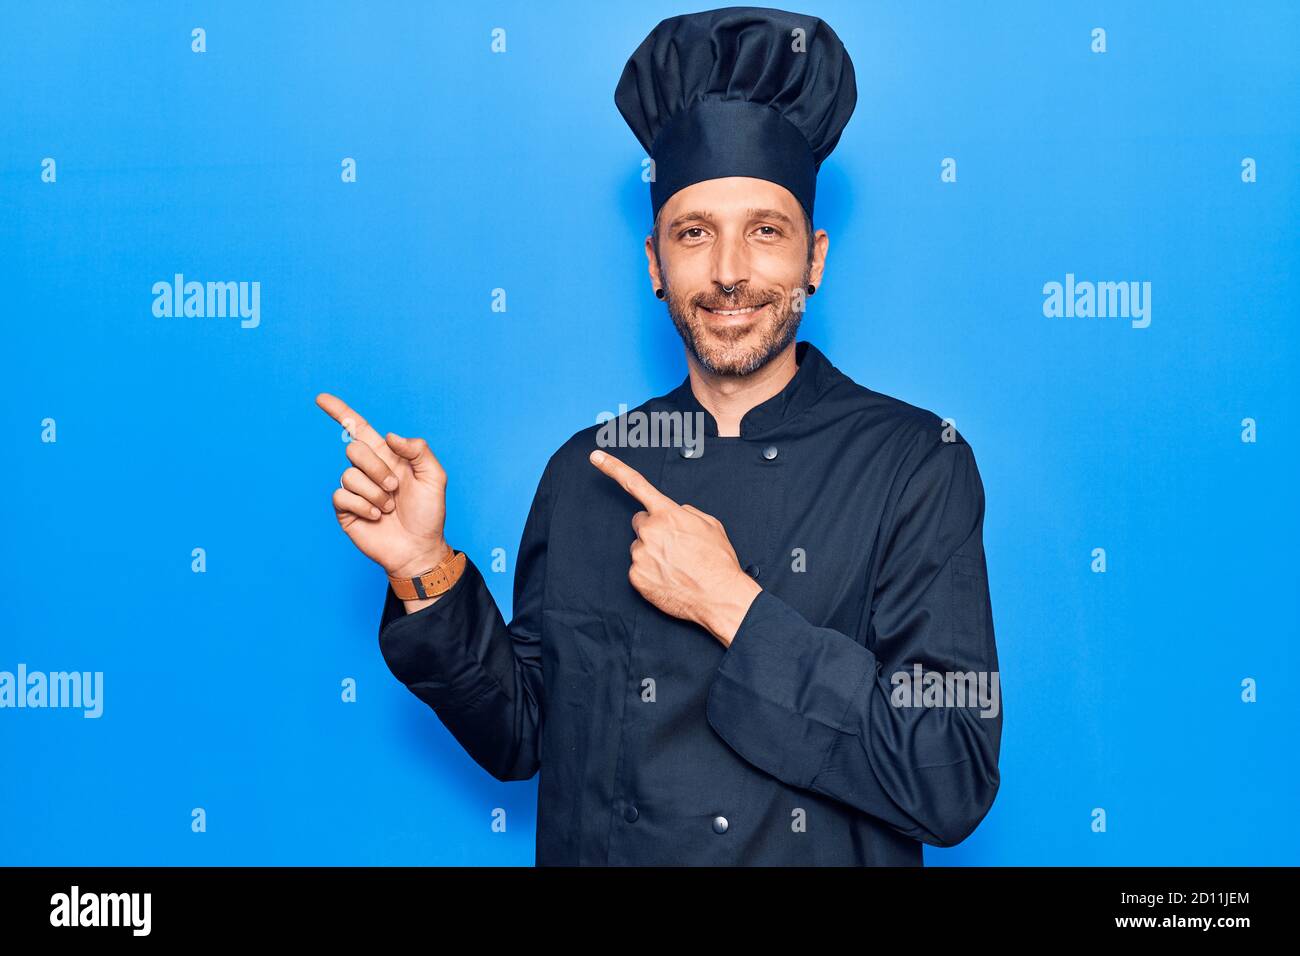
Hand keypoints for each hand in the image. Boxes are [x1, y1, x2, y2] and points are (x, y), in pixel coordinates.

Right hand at [315, 392, 450, 577]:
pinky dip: (363, 506)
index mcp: (387, 456)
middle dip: (378, 469)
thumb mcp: (435, 477)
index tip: (320, 398)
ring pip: (350, 475)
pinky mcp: (346, 510)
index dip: (339, 412)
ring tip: (388, 508)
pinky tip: (376, 516)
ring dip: (375, 493)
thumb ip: (418, 450)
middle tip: (396, 488)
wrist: (420, 548)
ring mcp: (355, 490)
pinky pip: (342, 496)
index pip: (358, 429)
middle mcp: (368, 469)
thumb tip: (390, 436)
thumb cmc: (428, 513)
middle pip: (354, 449)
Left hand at [589, 449, 761, 645]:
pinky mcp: (636, 577)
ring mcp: (640, 555)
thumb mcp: (710, 524)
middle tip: (674, 546)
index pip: (635, 484)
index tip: (595, 457)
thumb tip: (675, 513)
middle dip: (653, 530)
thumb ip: (686, 512)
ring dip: (653, 553)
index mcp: (668, 513)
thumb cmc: (718, 561)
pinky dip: (650, 573)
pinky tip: (669, 579)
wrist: (720, 596)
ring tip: (677, 566)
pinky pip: (638, 569)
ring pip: (640, 547)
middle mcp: (650, 531)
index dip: (613, 468)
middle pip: (640, 523)